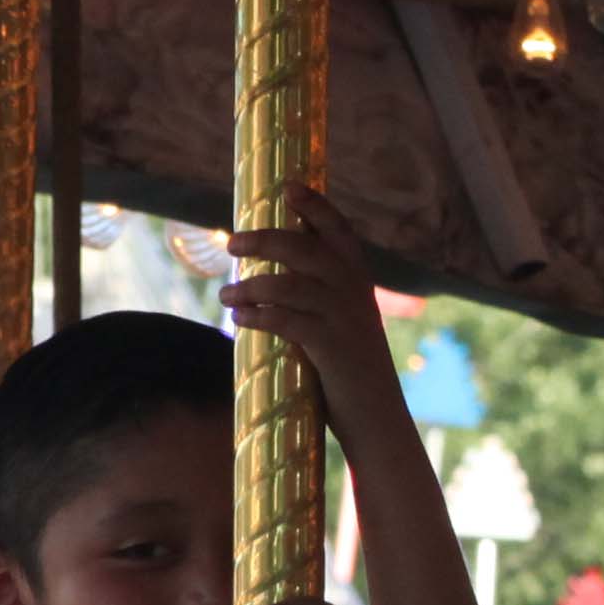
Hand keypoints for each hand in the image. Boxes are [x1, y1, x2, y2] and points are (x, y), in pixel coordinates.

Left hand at [222, 190, 414, 446]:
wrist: (377, 417)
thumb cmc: (350, 371)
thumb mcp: (342, 324)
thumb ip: (317, 297)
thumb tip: (272, 275)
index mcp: (358, 282)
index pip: (338, 231)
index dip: (315, 206)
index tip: (289, 187)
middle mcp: (354, 293)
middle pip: (303, 248)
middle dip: (263, 240)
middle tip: (232, 242)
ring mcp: (343, 319)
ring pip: (287, 284)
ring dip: (250, 286)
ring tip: (226, 294)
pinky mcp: (330, 346)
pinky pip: (285, 321)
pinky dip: (257, 316)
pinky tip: (238, 319)